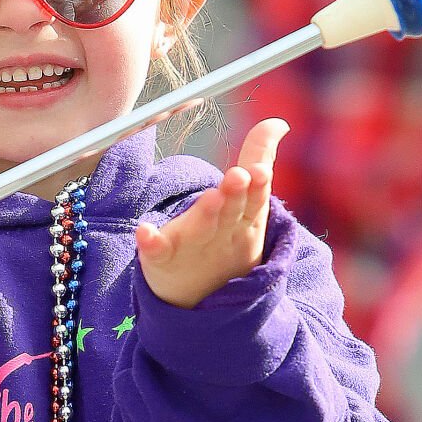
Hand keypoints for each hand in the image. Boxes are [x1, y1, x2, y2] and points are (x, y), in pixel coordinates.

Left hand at [136, 119, 288, 308]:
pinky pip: (157, 251)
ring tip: (209, 198)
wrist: (203, 300)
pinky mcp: (163, 260)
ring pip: (200, 228)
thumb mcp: (250, 204)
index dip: (257, 184)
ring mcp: (193, 247)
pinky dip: (151, 243)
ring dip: (205, 214)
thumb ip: (259, 157)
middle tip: (237, 176)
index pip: (254, 198)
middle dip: (234, 194)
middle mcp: (222, 232)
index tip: (258, 170)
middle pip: (230, 211)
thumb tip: (277, 121)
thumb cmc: (228, 239)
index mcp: (244, 218)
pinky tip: (144, 232)